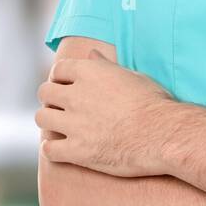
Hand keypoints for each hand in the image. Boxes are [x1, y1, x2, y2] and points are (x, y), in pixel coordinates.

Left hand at [35, 50, 173, 176]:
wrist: (163, 134)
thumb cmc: (153, 103)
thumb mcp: (132, 76)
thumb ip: (105, 66)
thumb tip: (92, 54)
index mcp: (88, 72)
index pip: (58, 69)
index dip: (60, 78)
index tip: (65, 85)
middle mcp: (76, 95)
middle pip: (45, 93)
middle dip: (51, 98)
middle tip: (60, 107)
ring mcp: (74, 123)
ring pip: (42, 118)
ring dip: (48, 121)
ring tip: (58, 127)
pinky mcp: (77, 150)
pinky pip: (49, 149)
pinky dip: (51, 149)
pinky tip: (59, 149)